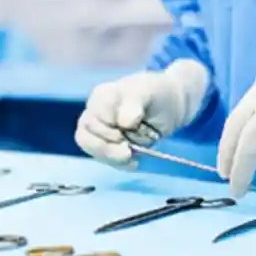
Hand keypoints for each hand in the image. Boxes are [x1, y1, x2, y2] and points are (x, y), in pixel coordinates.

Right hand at [75, 59, 208, 168]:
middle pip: (86, 136)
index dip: (110, 128)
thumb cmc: (156, 94)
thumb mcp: (147, 92)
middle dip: (109, 147)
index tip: (132, 127)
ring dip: (111, 157)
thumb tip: (124, 123)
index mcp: (103, 96)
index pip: (94, 118)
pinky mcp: (108, 145)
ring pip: (91, 149)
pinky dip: (119, 164)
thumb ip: (133, 103)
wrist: (169, 105)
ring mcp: (99, 130)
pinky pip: (104, 159)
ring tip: (131, 157)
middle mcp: (95, 113)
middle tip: (129, 149)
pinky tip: (133, 162)